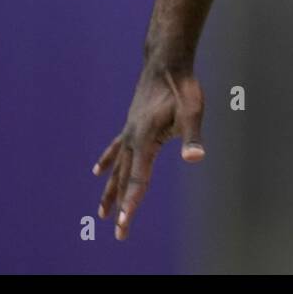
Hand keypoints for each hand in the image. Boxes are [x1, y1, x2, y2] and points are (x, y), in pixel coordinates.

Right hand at [93, 65, 205, 239]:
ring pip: (117, 168)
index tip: (122, 226)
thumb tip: (195, 158)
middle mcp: (132, 139)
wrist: (166, 62)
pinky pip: (116, 149)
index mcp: (145, 140)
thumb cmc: (182, 87)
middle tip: (117, 232)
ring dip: (111, 190)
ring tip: (100, 212)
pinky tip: (97, 170)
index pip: (138, 179)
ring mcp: (129, 131)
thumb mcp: (192, 111)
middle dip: (121, 207)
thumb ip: (192, 137)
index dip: (131, 205)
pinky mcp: (131, 124)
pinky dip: (107, 162)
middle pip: (125, 179)